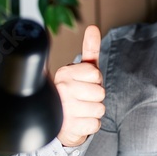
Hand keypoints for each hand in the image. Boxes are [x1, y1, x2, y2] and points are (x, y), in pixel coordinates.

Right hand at [54, 25, 104, 147]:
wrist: (55, 122)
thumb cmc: (73, 92)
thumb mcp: (80, 70)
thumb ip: (89, 50)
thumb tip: (93, 28)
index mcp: (64, 73)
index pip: (95, 73)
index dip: (95, 80)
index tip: (85, 83)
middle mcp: (62, 89)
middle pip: (100, 92)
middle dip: (96, 97)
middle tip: (83, 99)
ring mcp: (65, 109)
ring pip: (100, 109)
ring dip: (94, 112)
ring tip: (80, 110)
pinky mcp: (69, 127)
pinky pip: (96, 124)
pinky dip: (90, 124)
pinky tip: (79, 121)